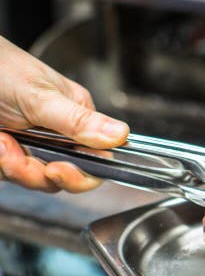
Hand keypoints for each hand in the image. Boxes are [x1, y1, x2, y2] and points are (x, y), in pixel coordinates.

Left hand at [0, 36, 128, 191]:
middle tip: (18, 158)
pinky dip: (1, 164)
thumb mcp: (38, 97)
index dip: (82, 173)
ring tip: (1, 142)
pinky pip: (10, 174)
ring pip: (34, 179)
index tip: (58, 170)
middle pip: (65, 176)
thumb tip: (121, 135)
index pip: (97, 159)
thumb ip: (78, 121)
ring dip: (14, 166)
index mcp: (77, 117)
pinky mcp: (8, 152)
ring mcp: (32, 144)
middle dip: (38, 173)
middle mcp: (59, 134)